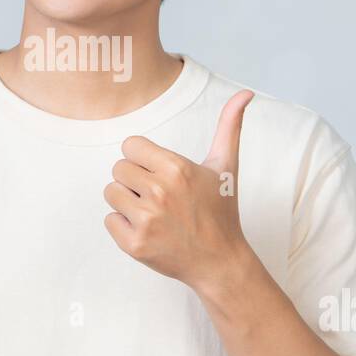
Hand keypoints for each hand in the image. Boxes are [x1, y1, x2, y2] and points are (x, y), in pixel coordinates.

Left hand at [102, 89, 256, 290]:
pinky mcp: (134, 244)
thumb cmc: (221, 211)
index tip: (159, 173)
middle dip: (135, 180)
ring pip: (111, 193)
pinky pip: (109, 220)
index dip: (143, 159)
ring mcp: (146, 220)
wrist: (220, 261)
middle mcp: (159, 192)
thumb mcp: (226, 166)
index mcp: (176, 169)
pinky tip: (148, 230)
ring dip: (127, 202)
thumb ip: (230, 126)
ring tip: (154, 213)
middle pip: (118, 168)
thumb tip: (245, 93)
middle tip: (159, 196)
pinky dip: (123, 226)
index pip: (130, 146)